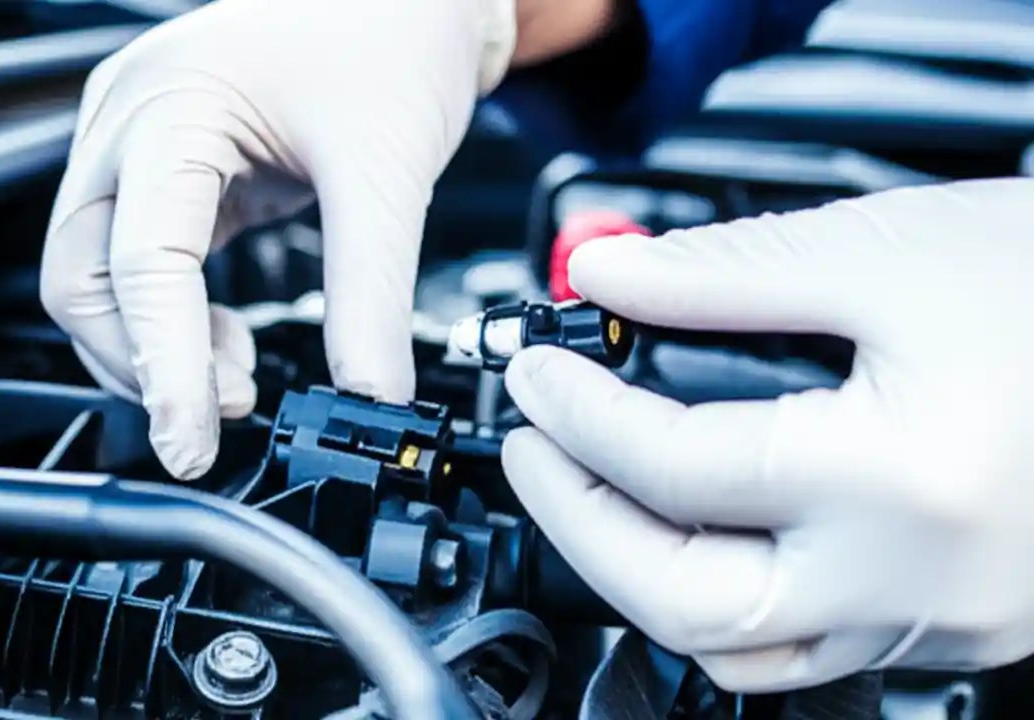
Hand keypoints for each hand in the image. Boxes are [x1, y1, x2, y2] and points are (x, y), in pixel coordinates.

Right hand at [39, 0, 516, 478]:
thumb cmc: (389, 34)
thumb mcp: (387, 171)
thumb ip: (372, 295)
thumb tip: (368, 395)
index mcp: (171, 106)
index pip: (141, 262)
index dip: (163, 365)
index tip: (193, 441)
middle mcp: (130, 121)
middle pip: (83, 276)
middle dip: (143, 360)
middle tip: (220, 415)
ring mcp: (139, 142)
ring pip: (98, 275)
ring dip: (154, 344)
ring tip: (236, 377)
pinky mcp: (168, 167)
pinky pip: (136, 259)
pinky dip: (172, 315)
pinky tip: (224, 337)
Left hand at [502, 178, 1033, 691]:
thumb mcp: (884, 253)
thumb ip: (722, 274)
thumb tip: (606, 276)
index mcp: (896, 480)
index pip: (670, 467)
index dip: (576, 414)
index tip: (536, 372)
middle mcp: (915, 577)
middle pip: (680, 599)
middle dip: (577, 523)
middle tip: (537, 448)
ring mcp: (940, 619)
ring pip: (738, 647)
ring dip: (640, 574)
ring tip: (597, 491)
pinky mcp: (958, 627)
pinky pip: (807, 649)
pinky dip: (728, 601)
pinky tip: (703, 539)